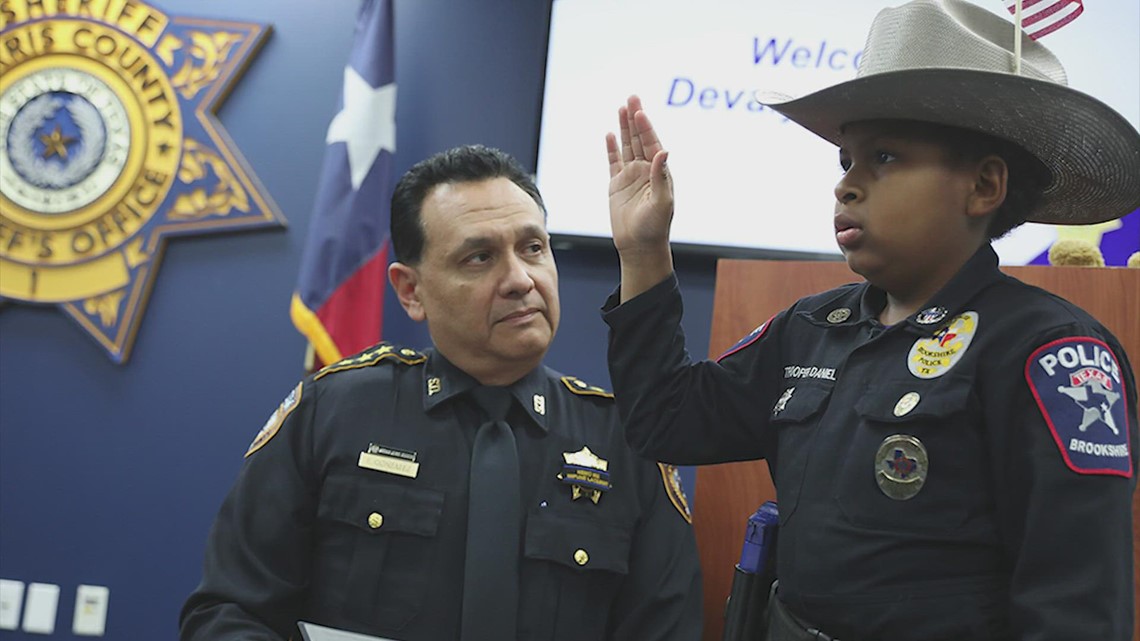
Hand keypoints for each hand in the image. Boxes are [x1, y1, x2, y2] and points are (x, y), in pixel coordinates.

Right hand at [606, 96, 674, 299]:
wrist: (640, 247)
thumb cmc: (655, 228)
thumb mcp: (662, 202)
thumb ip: (661, 177)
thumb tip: (664, 152)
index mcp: (659, 173)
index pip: (651, 144)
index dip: (646, 127)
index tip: (640, 111)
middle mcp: (645, 171)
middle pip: (639, 139)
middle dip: (635, 118)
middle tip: (632, 97)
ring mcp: (631, 177)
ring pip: (626, 146)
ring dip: (624, 127)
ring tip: (622, 108)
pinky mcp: (616, 185)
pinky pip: (613, 162)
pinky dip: (612, 148)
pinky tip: (610, 134)